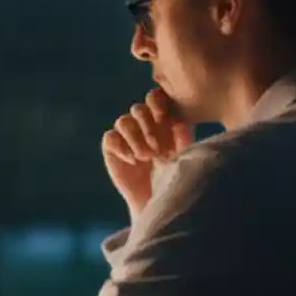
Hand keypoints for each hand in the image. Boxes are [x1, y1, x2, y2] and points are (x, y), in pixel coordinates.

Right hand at [101, 88, 192, 220]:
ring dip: (135, 138)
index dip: (156, 104)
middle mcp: (141, 124)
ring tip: (146, 157)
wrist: (157, 198)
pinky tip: (132, 160)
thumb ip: (182, 134)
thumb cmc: (174, 174)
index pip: (154, 98)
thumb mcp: (184, 153)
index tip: (164, 119)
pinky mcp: (111, 148)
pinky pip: (111, 137)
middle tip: (157, 149)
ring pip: (123, 121)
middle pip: (138, 109)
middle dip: (148, 127)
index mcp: (160, 119)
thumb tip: (178, 119)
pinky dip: (122, 147)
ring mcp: (125, 135)